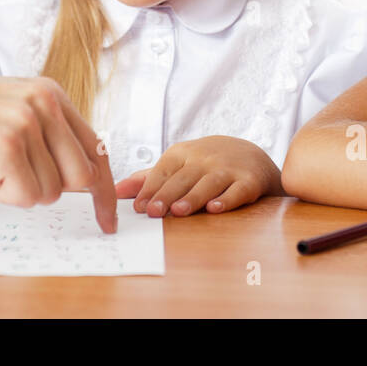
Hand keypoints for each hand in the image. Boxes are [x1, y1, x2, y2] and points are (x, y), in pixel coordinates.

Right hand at [0, 75, 116, 233]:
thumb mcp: (8, 110)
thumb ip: (46, 133)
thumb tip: (83, 175)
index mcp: (50, 91)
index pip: (97, 148)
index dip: (104, 191)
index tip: (107, 220)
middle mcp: (45, 100)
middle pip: (80, 177)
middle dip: (47, 188)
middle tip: (9, 176)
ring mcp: (27, 121)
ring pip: (50, 192)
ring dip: (17, 189)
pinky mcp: (6, 144)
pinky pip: (25, 197)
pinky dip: (1, 194)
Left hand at [114, 136, 281, 216]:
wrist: (251, 154)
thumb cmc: (205, 163)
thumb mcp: (178, 163)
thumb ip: (148, 178)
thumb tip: (115, 191)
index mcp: (182, 153)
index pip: (163, 171)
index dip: (151, 189)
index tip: (138, 207)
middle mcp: (204, 159)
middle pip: (183, 178)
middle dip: (167, 195)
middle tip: (152, 212)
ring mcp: (227, 169)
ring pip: (208, 184)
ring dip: (193, 197)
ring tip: (178, 211)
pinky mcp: (248, 181)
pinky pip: (237, 191)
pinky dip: (227, 199)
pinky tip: (215, 208)